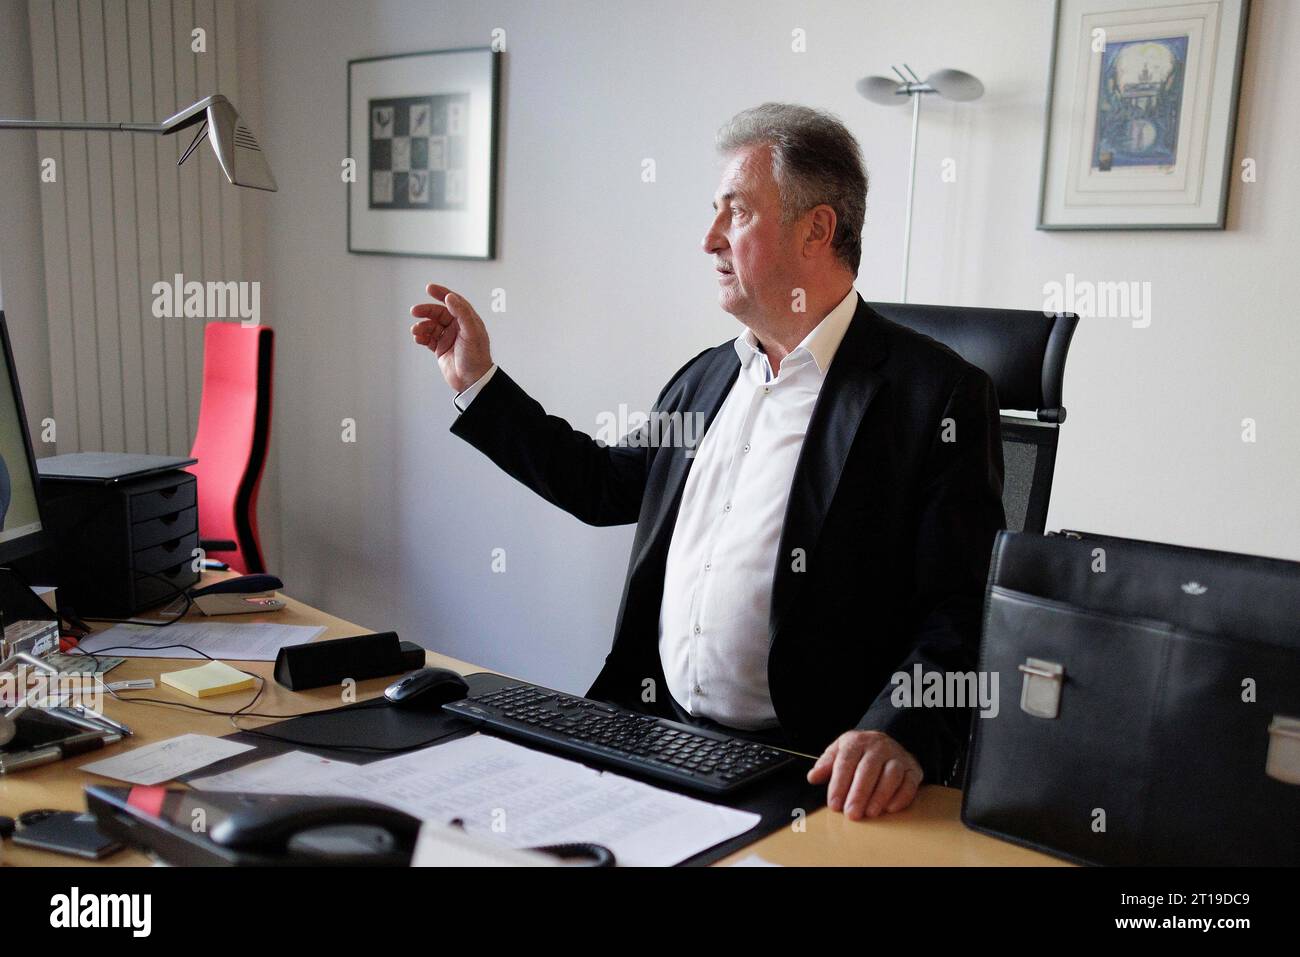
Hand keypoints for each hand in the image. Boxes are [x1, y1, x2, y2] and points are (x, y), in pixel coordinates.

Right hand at [410, 284, 493, 392]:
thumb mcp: (471, 332)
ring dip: (422, 326)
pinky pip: (428, 339)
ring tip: (416, 331)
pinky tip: (418, 338)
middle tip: (414, 311)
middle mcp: (457, 327)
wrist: (472, 381)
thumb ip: (462, 313)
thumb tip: (450, 297)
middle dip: (426, 311)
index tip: (429, 288)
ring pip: (431, 326)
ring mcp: (448, 338)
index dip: (442, 293)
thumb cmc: (476, 357)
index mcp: (467, 320)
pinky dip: (421, 337)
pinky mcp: (441, 349)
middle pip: (438, 313)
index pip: (453, 302)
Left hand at [806, 730, 922, 819]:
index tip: (834, 805)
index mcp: (856, 741)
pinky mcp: (913, 769)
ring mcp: (898, 756)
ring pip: (891, 775)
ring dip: (880, 796)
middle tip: (851, 814)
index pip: (846, 762)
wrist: (885, 743)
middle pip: (868, 770)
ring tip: (870, 813)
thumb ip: (826, 765)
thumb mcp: (839, 752)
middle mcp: (879, 746)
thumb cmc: (858, 753)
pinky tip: (890, 809)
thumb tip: (813, 777)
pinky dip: (901, 797)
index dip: (839, 785)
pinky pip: (909, 783)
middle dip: (859, 794)